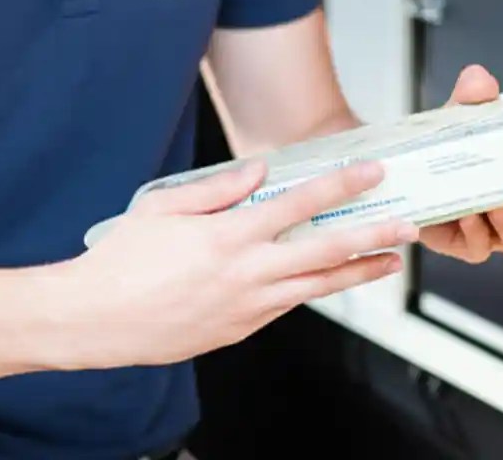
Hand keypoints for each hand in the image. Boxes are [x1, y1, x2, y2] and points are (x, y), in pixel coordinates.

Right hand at [70, 159, 417, 366]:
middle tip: (407, 226)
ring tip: (389, 261)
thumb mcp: (162, 206)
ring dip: (357, 272)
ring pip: (316, 287)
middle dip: (371, 235)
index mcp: (228, 235)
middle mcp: (245, 272)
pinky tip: (328, 280)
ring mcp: (245, 306)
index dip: (340, 186)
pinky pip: (285, 306)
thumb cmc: (121, 261)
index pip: (298, 204)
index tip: (369, 174)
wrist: (94, 319)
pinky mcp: (238, 330)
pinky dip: (311, 290)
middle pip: (324, 251)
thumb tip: (258, 171)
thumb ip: (218, 188)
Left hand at [418, 65, 502, 263]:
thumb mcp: (463, 116)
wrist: (412, 169)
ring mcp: (496, 227)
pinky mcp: (467, 242)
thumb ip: (474, 96)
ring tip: (497, 204)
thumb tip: (480, 80)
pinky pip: (480, 248)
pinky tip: (467, 215)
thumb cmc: (449, 147)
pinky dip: (476, 234)